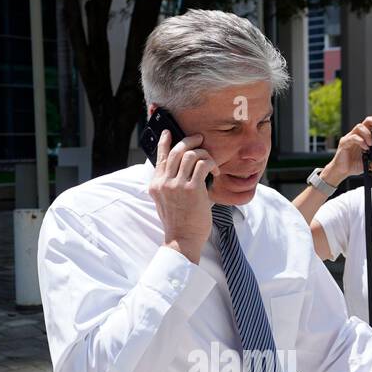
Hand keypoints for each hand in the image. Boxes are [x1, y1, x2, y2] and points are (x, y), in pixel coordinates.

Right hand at [149, 128, 216, 263]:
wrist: (182, 240)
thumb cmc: (178, 222)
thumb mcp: (166, 202)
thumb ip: (168, 185)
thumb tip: (180, 169)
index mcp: (156, 184)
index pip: (159, 156)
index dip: (164, 141)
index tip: (168, 132)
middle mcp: (164, 182)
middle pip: (177, 150)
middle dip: (190, 141)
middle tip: (200, 139)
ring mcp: (177, 185)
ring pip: (191, 155)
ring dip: (204, 154)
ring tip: (211, 163)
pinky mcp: (192, 189)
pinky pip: (203, 165)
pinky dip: (211, 164)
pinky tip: (215, 172)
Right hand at [325, 115, 371, 183]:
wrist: (342, 171)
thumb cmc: (354, 164)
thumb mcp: (370, 164)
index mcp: (363, 136)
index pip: (371, 123)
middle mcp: (357, 134)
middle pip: (367, 121)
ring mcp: (350, 137)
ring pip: (359, 127)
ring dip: (368, 134)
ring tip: (371, 144)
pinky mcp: (344, 143)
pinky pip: (353, 137)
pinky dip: (360, 141)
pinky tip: (365, 148)